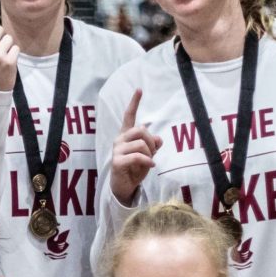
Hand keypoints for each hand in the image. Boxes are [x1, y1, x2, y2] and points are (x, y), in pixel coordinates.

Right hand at [108, 89, 159, 205]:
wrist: (124, 187)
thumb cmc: (135, 169)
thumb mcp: (148, 155)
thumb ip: (153, 145)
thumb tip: (158, 139)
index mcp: (126, 135)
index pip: (129, 116)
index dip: (134, 102)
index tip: (139, 89)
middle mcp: (119, 140)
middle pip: (140, 130)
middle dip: (152, 141)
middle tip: (153, 152)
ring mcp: (117, 151)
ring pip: (141, 144)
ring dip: (150, 153)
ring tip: (149, 161)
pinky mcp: (117, 162)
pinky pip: (137, 156)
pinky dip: (147, 161)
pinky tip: (151, 165)